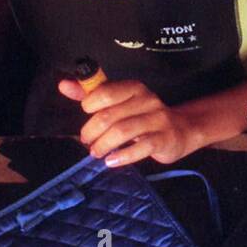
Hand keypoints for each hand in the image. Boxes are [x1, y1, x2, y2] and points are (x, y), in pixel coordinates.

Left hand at [59, 78, 244, 165]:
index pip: (105, 92)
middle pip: (110, 116)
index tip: (87, 115)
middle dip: (92, 132)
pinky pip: (142, 147)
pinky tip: (112, 161)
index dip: (90, 105)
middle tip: (87, 142)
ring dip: (104, 145)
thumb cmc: (144, 116)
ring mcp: (158, 119)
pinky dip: (123, 156)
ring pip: (123, 131)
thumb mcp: (120, 102)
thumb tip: (64, 85)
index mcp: (134, 88)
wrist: (182, 129)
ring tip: (96, 153)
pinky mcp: (165, 139)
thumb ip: (92, 94)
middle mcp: (147, 100)